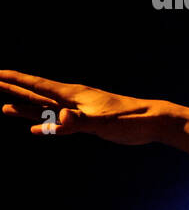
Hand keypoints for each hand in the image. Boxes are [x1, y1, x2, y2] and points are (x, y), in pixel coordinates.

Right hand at [0, 70, 164, 144]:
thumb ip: (79, 121)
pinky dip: (46, 124)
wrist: (152, 121)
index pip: (36, 85)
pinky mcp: (88, 122)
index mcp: (73, 95)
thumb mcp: (102, 122)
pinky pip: (59, 123)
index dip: (15, 80)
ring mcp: (79, 111)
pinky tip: (36, 128)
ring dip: (25, 108)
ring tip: (4, 108)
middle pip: (35, 94)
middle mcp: (72, 100)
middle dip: (13, 89)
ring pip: (45, 108)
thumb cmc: (130, 119)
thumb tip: (60, 119)